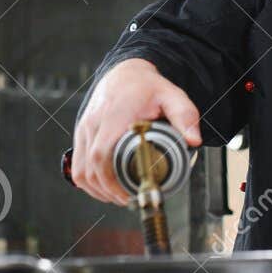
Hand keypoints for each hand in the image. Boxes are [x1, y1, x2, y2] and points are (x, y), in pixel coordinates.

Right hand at [72, 58, 202, 206]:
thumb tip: (194, 140)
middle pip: (88, 168)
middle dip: (106, 190)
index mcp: (114, 116)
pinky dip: (88, 180)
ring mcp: (84, 128)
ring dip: (95, 188)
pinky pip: (76, 164)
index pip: (101, 155)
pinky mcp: (81, 133)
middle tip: (127, 199)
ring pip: (79, 170)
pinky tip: (102, 187)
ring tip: (116, 196)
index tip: (126, 194)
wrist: (125, 73)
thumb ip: (185, 116)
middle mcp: (94, 123)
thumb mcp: (172, 96)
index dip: (110, 181)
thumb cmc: (147, 86)